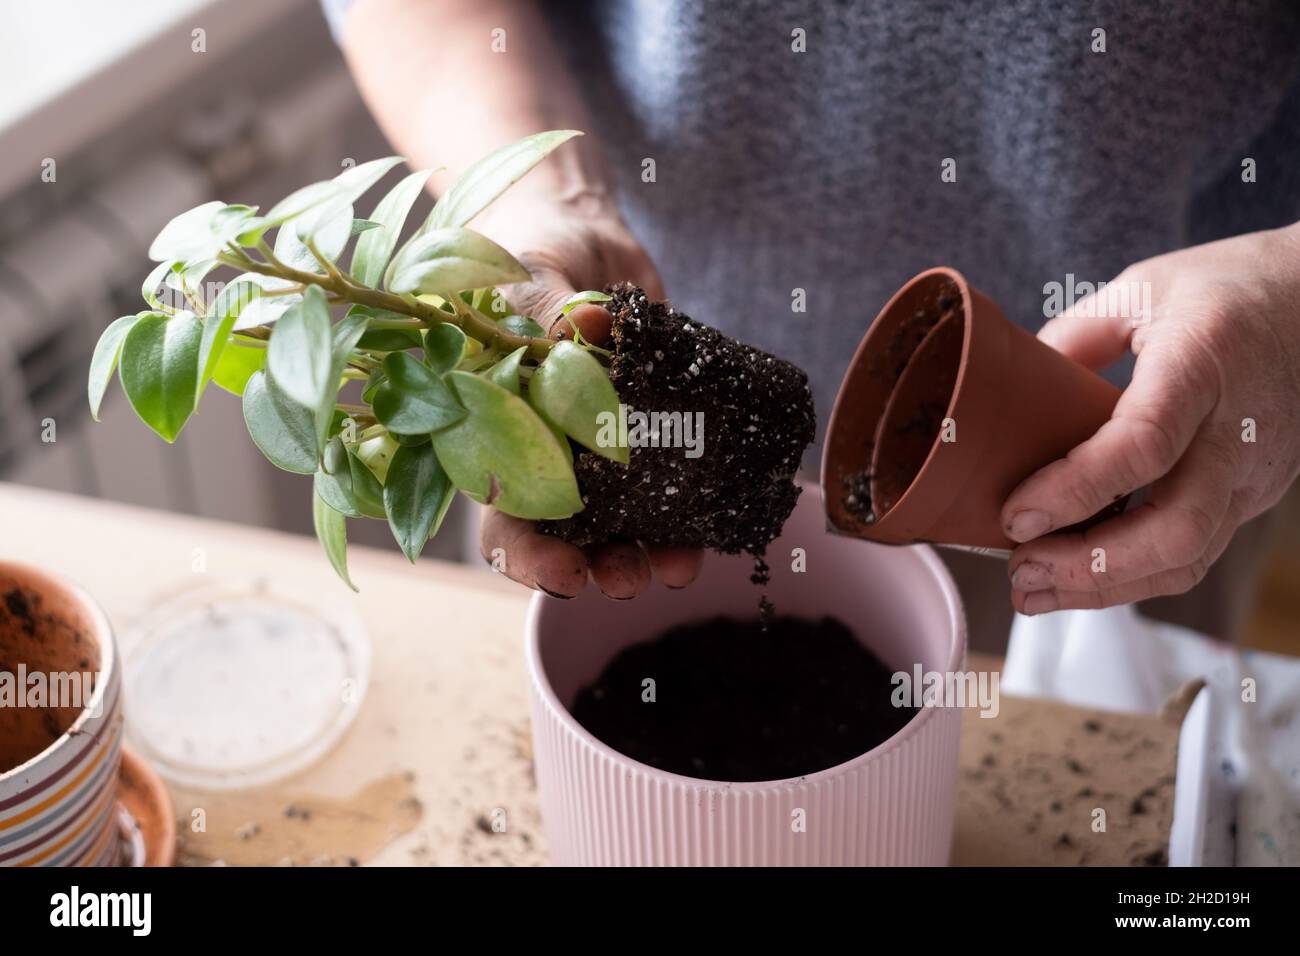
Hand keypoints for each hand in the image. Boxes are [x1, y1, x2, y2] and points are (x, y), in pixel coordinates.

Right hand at [475, 194, 703, 597]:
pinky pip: (668, 477)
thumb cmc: (529, 246)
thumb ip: (545, 313)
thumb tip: (574, 340)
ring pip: (618, 519)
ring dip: (644, 551)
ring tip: (675, 568)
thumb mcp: (528, 274)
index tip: (563, 573)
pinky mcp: (650, 423)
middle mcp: (545, 444)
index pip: (501, 509)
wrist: (579, 223)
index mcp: (496, 425)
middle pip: (563, 530)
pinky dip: (687, 510)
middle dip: (594, 565)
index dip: (526, 552)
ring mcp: (598, 440)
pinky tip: (708, 531)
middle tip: (627, 578)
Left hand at [1003, 223, 1299, 612]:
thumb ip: (1073, 338)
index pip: (1145, 443)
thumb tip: (1008, 397)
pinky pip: (1195, 552)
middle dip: (1090, 566)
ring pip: (1189, 556)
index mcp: (1204, 363)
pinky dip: (1132, 576)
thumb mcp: (1140, 289)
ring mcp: (1254, 473)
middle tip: (1019, 571)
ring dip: (1104, 588)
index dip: (1075, 489)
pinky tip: (1077, 580)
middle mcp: (1239, 430)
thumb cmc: (1224, 289)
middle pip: (1177, 527)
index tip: (1014, 515)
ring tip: (1033, 592)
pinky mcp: (1252, 497)